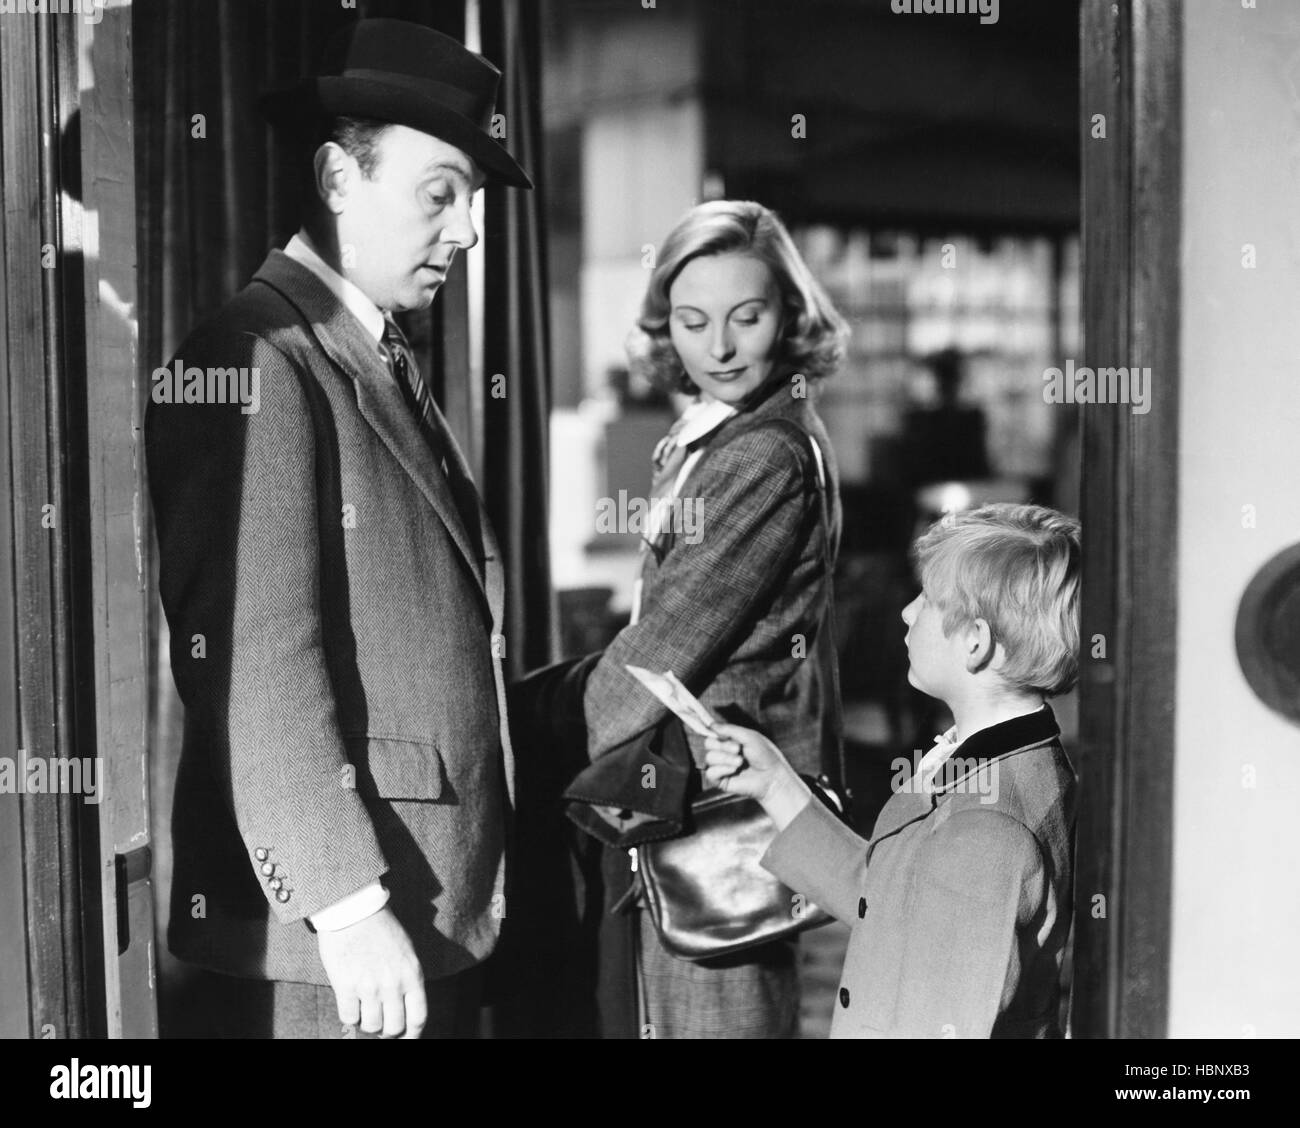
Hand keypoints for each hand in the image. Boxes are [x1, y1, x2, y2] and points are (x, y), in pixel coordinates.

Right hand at [316, 906, 426, 1038]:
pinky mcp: (346, 985)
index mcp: (412, 974)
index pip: (418, 1018)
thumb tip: (403, 1008)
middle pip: (394, 1028)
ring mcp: (369, 986)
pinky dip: (350, 1016)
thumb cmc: (381, 929)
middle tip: (380, 1025)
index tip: (405, 1038)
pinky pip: (348, 1017)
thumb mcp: (406, 952)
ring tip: (364, 1010)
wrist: (354, 910)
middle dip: (387, 1032)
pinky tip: (350, 1003)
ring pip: (371, 1026)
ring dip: (367, 1023)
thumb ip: (407, 979)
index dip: (412, 1035)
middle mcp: (393, 984)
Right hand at [703, 722, 811, 829]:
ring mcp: (722, 766)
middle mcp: (725, 752)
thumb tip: (711, 725)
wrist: (771, 776)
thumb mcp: (749, 736)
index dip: (713, 731)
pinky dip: (722, 769)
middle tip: (738, 749)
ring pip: (709, 757)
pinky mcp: (721, 780)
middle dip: (723, 745)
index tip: (716, 731)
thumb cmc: (765, 756)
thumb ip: (729, 729)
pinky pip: (710, 772)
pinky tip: (734, 770)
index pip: (713, 733)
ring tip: (740, 762)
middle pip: (708, 743)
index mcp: (731, 740)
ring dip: (725, 758)